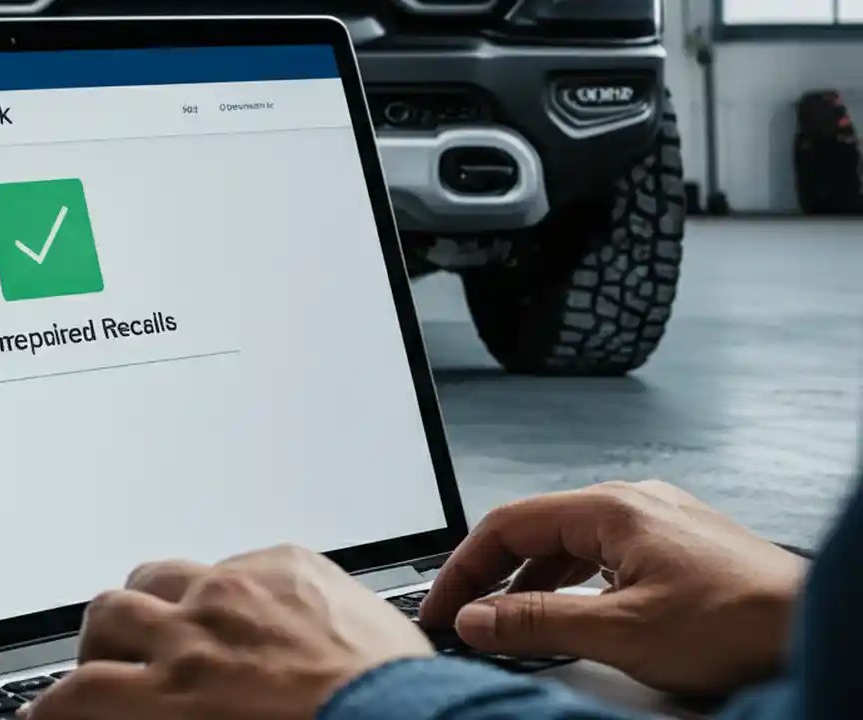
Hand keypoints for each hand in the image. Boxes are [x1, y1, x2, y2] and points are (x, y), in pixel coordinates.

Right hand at [24, 545, 432, 719]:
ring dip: (154, 601)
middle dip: (98, 645)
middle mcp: (195, 634)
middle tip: (114, 667)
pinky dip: (230, 586)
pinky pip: (236, 561)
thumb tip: (145, 713)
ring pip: (160, 572)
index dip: (49, 710)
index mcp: (170, 698)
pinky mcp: (292, 563)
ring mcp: (242, 589)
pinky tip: (252, 612)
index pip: (71, 697)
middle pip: (104, 615)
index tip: (52, 716)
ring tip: (170, 623)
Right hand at [419, 480, 807, 694]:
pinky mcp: (675, 546)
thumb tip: (477, 617)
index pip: (507, 525)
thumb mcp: (621, 631)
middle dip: (491, 576)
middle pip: (533, 529)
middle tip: (464, 618)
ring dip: (529, 581)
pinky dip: (567, 583)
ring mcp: (655, 522)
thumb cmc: (739, 622)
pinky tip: (566, 612)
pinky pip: (600, 555)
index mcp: (610, 508)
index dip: (463, 569)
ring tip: (507, 623)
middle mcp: (630, 503)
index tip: (442, 606)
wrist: (815, 628)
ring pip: (567, 543)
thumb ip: (538, 622)